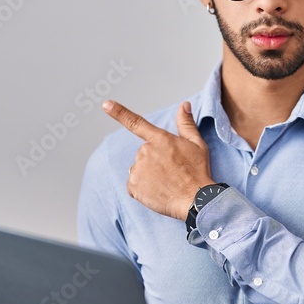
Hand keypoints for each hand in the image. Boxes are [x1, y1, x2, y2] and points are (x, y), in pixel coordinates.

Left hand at [103, 100, 213, 219]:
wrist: (196, 199)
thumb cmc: (198, 172)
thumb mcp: (196, 144)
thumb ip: (186, 124)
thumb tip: (184, 105)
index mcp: (160, 139)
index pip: (136, 123)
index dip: (119, 112)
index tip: (106, 104)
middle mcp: (146, 151)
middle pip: (143, 154)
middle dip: (154, 162)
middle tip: (171, 172)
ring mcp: (138, 169)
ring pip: (139, 170)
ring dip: (149, 176)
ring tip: (166, 184)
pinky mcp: (133, 186)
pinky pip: (134, 186)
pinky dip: (143, 190)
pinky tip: (158, 192)